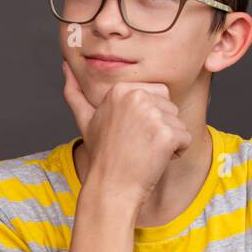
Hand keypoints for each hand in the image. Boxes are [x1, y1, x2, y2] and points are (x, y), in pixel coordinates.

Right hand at [61, 60, 193, 207]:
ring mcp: (153, 115)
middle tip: (137, 144)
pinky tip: (155, 159)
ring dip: (168, 141)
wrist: (112, 186)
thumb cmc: (103, 155)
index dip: (148, 116)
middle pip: (169, 106)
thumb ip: (75, 91)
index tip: (129, 132)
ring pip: (178, 123)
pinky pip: (186, 138)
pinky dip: (176, 153)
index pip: (157, 93)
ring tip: (145, 152)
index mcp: (120, 89)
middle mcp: (137, 97)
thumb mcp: (85, 119)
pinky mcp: (167, 134)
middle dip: (160, 127)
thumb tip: (66, 65)